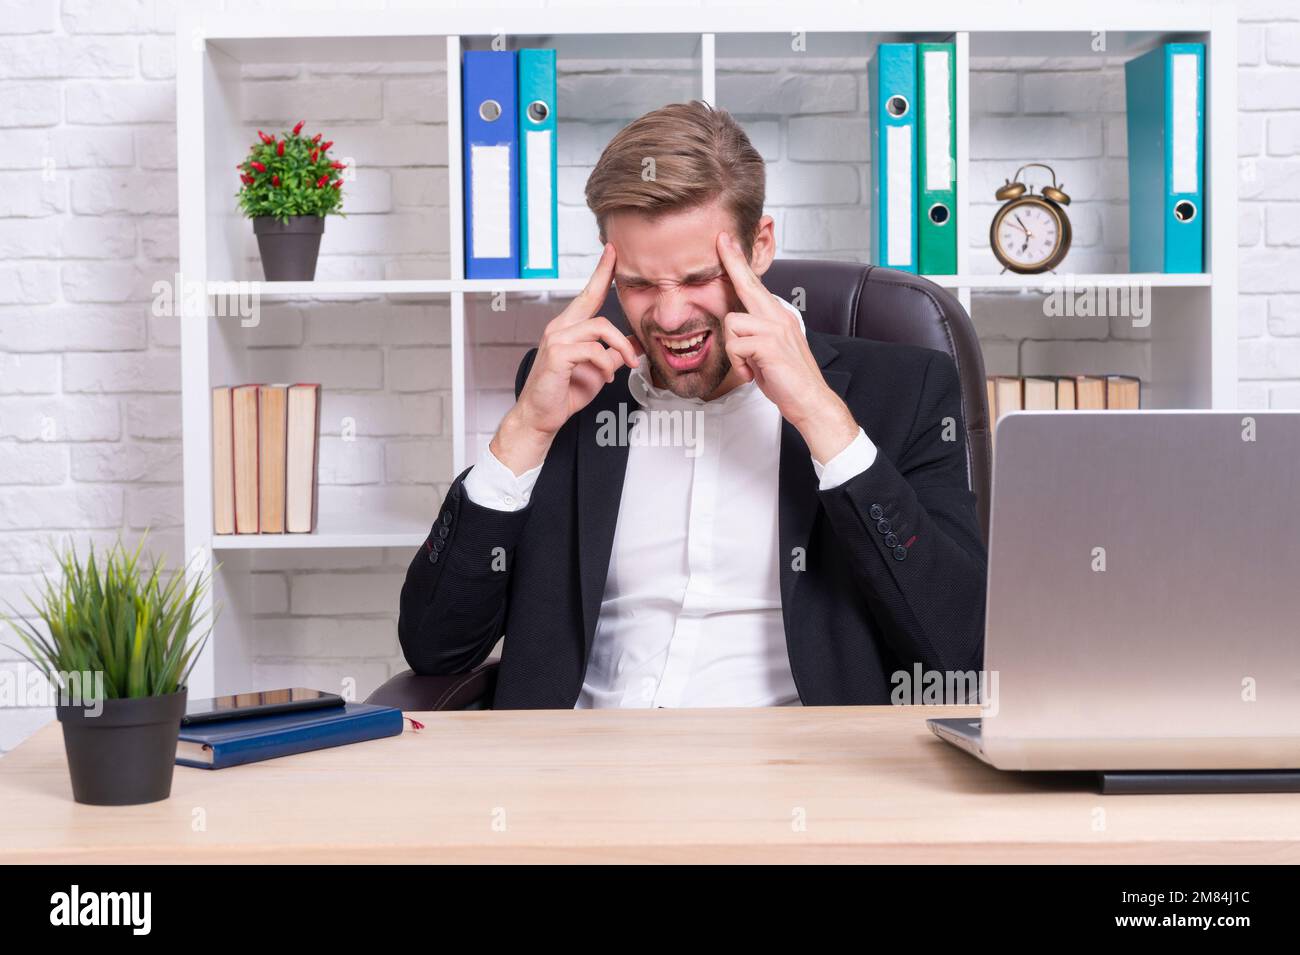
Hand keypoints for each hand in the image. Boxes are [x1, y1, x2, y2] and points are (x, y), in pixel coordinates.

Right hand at [491, 243, 641, 474]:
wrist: (541, 416)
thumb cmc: (564, 392)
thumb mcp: (597, 370)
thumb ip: (613, 354)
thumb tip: (635, 344)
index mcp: (568, 328)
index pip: (587, 295)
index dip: (601, 273)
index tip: (612, 253)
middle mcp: (560, 328)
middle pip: (590, 297)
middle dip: (605, 275)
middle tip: (620, 258)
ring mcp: (557, 339)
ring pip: (600, 327)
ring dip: (621, 346)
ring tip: (628, 364)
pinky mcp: (558, 355)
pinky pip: (593, 350)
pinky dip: (607, 364)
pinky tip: (608, 377)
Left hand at [716, 231, 858, 463]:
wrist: (810, 400)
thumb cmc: (788, 379)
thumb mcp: (769, 351)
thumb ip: (755, 333)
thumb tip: (736, 326)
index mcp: (778, 316)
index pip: (755, 285)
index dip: (739, 263)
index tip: (726, 242)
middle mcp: (778, 316)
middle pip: (747, 284)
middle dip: (732, 261)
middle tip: (721, 239)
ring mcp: (775, 328)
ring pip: (732, 323)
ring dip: (734, 351)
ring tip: (751, 366)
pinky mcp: (770, 343)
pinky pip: (735, 345)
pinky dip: (739, 364)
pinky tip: (754, 373)